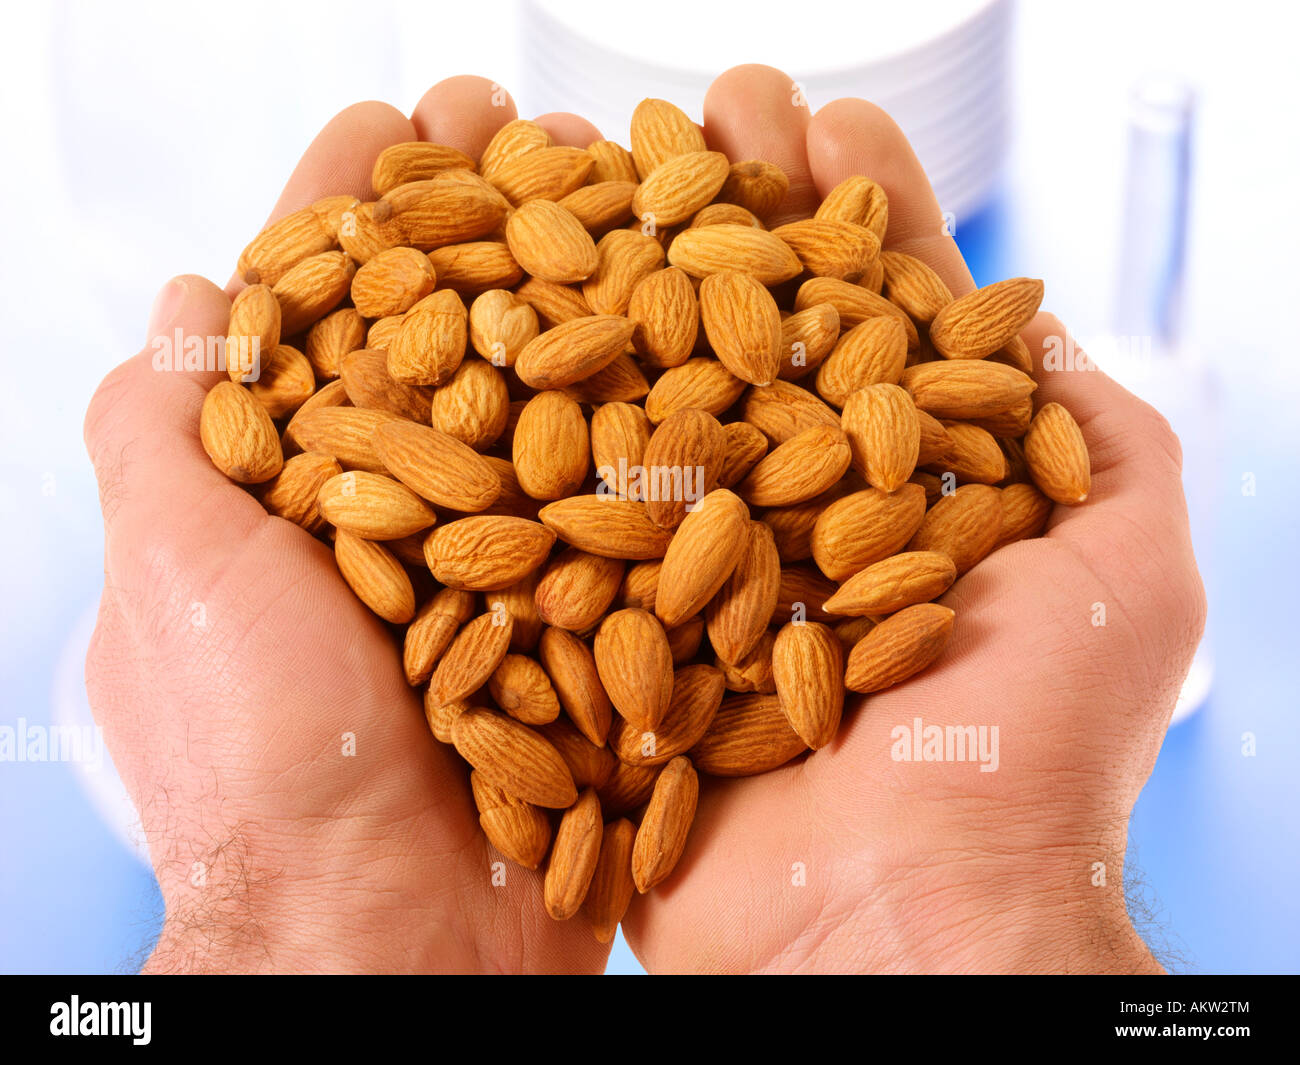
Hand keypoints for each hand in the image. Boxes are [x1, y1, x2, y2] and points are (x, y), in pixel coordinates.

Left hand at [83, 78, 611, 972]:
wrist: (387, 935)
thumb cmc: (262, 767)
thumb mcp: (174, 580)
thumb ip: (165, 434)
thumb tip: (181, 307)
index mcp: (294, 491)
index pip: (321, 310)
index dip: (354, 207)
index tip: (396, 121)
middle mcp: (400, 516)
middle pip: (446, 331)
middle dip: (484, 217)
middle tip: (530, 120)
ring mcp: (500, 562)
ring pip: (546, 399)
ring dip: (579, 290)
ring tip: (623, 191)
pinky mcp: (581, 616)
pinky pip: (626, 501)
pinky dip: (657, 421)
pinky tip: (694, 342)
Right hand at [618, 65, 1205, 973]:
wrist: (893, 923)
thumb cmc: (1023, 753)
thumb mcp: (1129, 577)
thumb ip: (1102, 446)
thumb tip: (1046, 332)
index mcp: (906, 493)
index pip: (878, 322)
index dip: (856, 220)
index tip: (826, 126)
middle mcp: (793, 516)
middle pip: (754, 336)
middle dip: (731, 213)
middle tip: (697, 104)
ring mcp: (692, 568)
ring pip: (650, 397)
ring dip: (625, 276)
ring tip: (589, 160)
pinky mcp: (609, 631)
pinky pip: (560, 513)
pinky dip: (533, 413)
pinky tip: (505, 308)